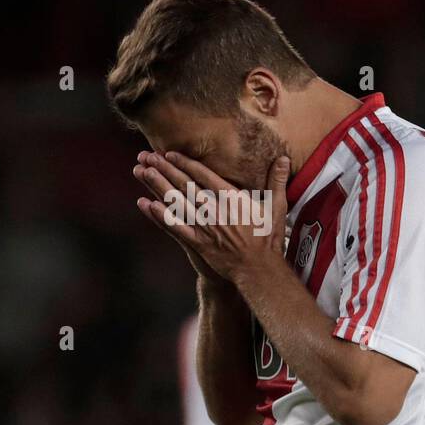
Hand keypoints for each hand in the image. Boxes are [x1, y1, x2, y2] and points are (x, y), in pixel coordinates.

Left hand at [132, 150, 289, 284]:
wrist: (260, 271)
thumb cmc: (269, 239)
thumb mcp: (276, 207)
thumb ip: (277, 181)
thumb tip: (284, 159)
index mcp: (232, 198)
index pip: (204, 175)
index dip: (185, 163)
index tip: (169, 153)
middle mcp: (215, 210)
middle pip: (184, 184)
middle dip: (163, 168)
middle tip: (146, 155)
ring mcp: (205, 227)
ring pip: (176, 202)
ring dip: (156, 185)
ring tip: (140, 171)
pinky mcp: (198, 243)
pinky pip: (175, 227)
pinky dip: (159, 216)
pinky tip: (145, 204)